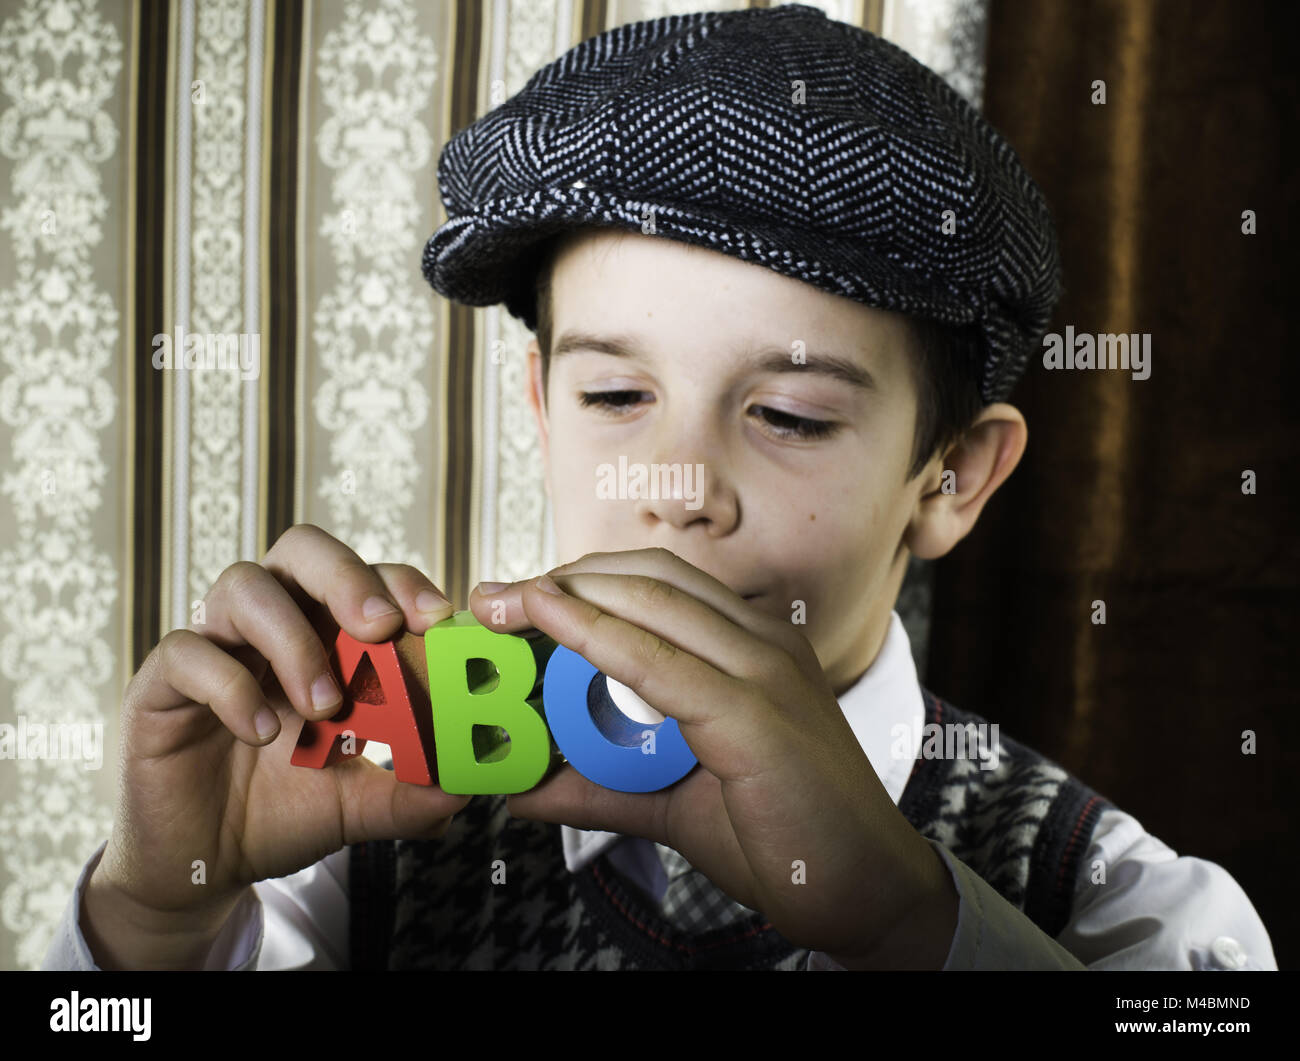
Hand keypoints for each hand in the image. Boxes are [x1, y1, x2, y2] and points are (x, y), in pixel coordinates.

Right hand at [85, 524, 470, 967]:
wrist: (203, 862)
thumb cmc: (284, 810)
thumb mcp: (358, 805)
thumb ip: (408, 795)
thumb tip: (465, 792)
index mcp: (326, 634)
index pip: (367, 577)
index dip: (403, 584)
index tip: (437, 619)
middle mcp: (272, 624)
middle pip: (302, 550)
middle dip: (347, 577)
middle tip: (380, 628)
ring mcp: (216, 645)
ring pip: (243, 585)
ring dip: (292, 638)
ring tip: (323, 706)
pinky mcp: (163, 682)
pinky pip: (187, 650)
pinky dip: (231, 685)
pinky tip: (259, 730)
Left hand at [468, 548, 957, 967]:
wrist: (869, 891)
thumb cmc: (785, 837)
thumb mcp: (674, 804)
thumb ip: (603, 788)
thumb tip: (524, 791)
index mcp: (754, 648)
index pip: (659, 585)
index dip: (584, 579)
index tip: (517, 597)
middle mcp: (764, 643)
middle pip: (649, 577)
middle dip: (562, 577)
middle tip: (491, 596)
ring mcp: (765, 670)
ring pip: (652, 602)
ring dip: (567, 596)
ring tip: (502, 603)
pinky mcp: (756, 714)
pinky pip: (660, 663)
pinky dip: (597, 636)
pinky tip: (551, 624)